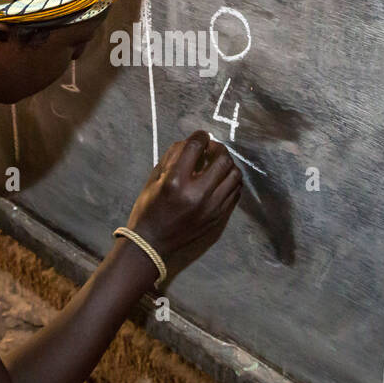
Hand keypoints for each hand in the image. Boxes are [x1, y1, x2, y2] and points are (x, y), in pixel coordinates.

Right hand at [124, 131, 241, 281]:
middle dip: (218, 148)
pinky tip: (221, 179)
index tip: (201, 136)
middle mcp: (197, 193)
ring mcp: (211, 207)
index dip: (200, 136)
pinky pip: (235, 191)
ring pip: (234, 175)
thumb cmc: (148, 210)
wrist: (152, 245)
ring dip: (227, 164)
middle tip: (211, 149)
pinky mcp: (218, 217)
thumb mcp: (154, 180)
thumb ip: (173, 159)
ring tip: (217, 164)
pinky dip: (230, 180)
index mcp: (175, 181)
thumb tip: (191, 144)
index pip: (195, 147)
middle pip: (222, 159)